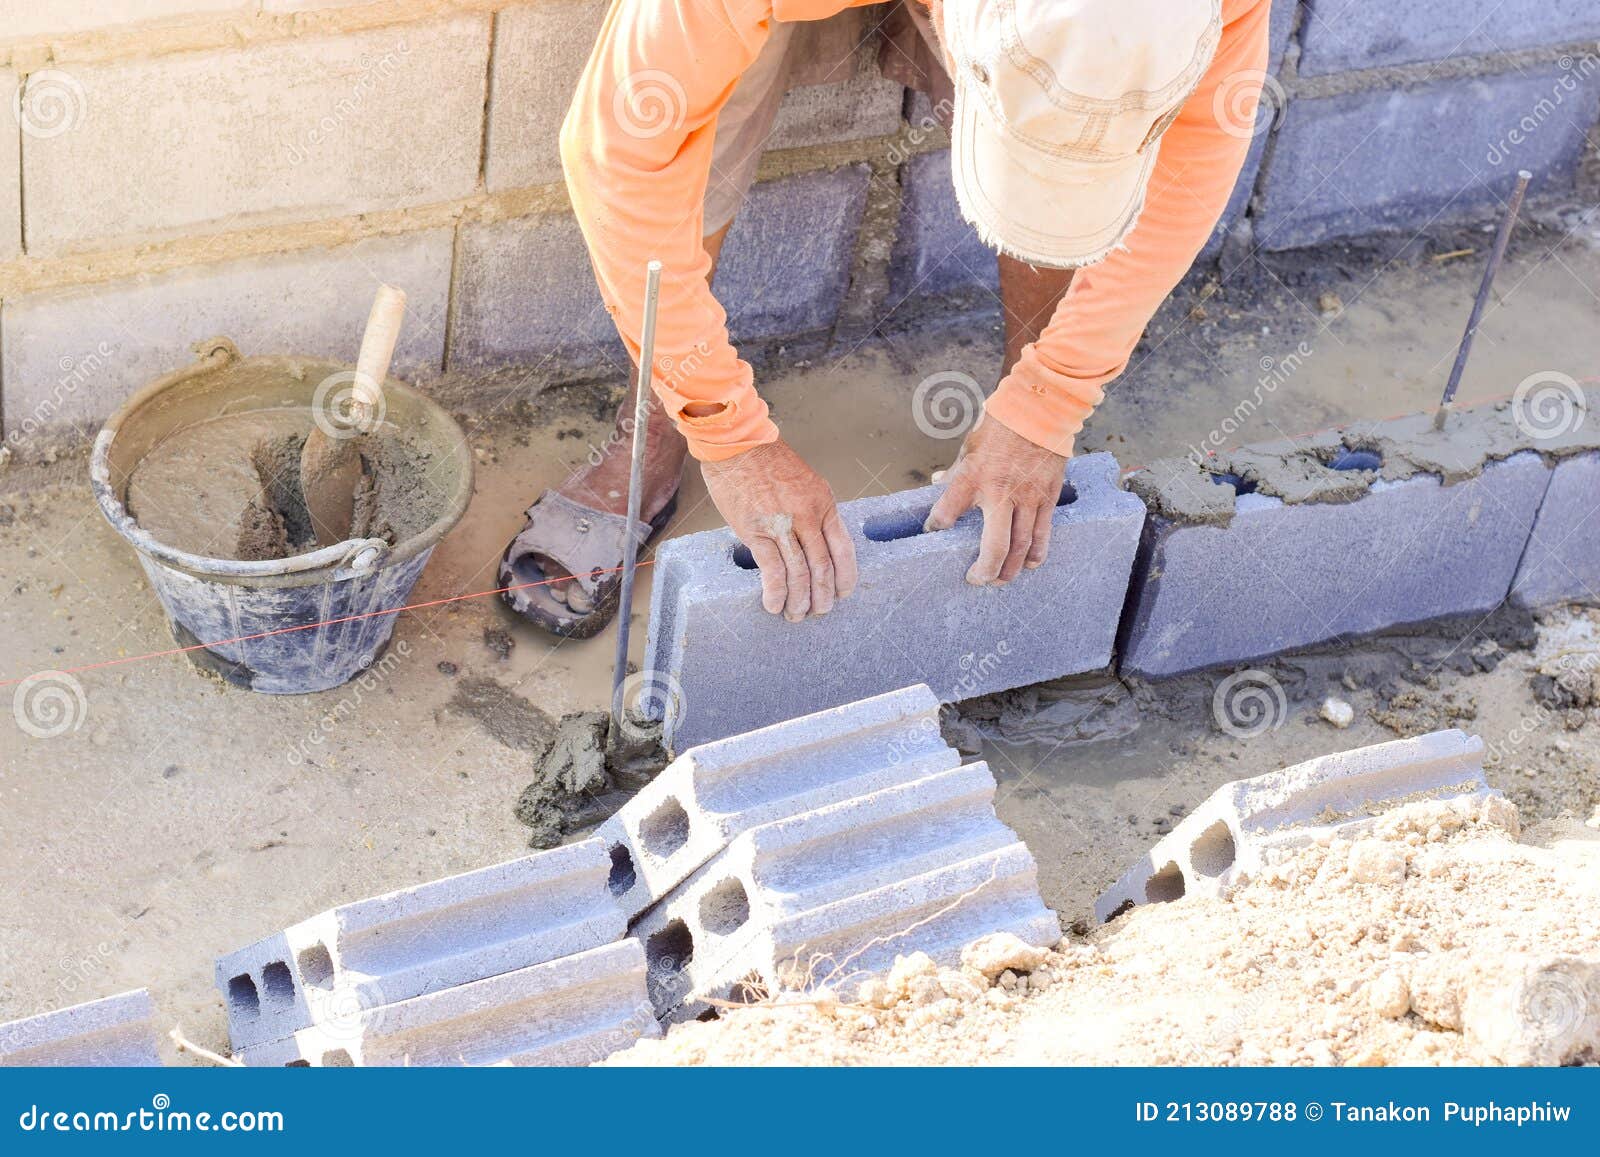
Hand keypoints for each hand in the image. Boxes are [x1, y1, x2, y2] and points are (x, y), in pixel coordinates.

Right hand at [701, 439, 857, 621]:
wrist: (737, 445)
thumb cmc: (766, 462)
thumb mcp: (804, 482)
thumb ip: (812, 512)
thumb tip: (813, 543)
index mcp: (824, 503)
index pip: (843, 548)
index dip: (845, 576)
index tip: (843, 593)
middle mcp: (808, 516)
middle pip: (823, 567)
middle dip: (822, 596)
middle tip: (818, 612)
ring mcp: (783, 525)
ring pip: (800, 573)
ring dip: (799, 600)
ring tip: (795, 615)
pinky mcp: (757, 532)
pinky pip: (773, 570)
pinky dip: (776, 593)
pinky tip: (774, 605)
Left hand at [924, 415, 1068, 584]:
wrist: (1039, 409)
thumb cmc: (1000, 426)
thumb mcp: (969, 447)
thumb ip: (955, 472)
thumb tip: (937, 482)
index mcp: (973, 478)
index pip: (945, 513)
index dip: (936, 527)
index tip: (933, 531)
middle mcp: (999, 493)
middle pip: (994, 547)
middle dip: (985, 571)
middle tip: (977, 580)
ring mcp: (1027, 498)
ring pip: (1021, 546)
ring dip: (1011, 569)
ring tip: (1001, 580)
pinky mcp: (1047, 496)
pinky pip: (1043, 532)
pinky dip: (1036, 552)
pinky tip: (1029, 564)